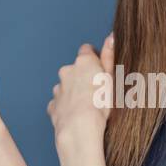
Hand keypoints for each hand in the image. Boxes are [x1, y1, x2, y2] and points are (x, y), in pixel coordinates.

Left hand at [48, 32, 114, 149]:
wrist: (79, 129)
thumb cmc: (100, 104)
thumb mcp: (112, 78)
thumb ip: (109, 56)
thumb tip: (111, 36)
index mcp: (83, 62)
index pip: (87, 50)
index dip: (95, 60)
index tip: (101, 71)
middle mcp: (67, 72)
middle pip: (75, 69)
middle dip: (84, 78)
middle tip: (97, 92)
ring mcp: (58, 89)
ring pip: (67, 86)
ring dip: (75, 92)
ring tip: (88, 107)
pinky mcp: (53, 105)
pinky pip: (60, 103)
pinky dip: (67, 107)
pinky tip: (77, 116)